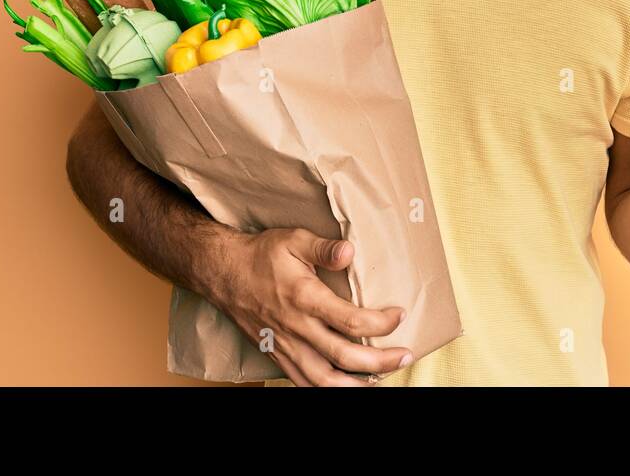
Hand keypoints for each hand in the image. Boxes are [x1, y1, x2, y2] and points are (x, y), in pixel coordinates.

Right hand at [208, 227, 412, 386]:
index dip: (382, 324)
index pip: (352, 322)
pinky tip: (348, 386)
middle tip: (405, 355)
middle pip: (346, 358)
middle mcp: (298, 329)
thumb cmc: (261, 256)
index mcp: (305, 299)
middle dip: (382, 361)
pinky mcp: (279, 356)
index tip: (399, 315)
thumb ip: (324, 247)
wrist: (224, 274)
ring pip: (326, 380)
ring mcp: (287, 347)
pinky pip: (305, 383)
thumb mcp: (293, 240)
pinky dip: (330, 389)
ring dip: (358, 385)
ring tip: (383, 378)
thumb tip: (350, 252)